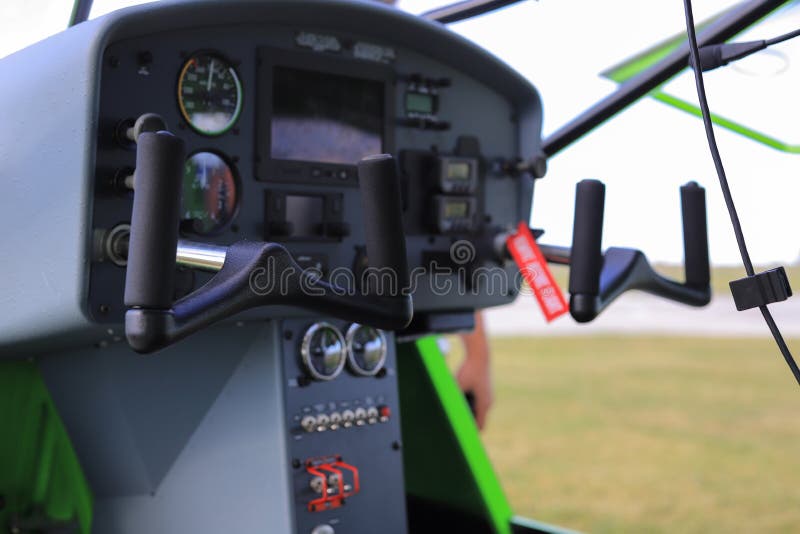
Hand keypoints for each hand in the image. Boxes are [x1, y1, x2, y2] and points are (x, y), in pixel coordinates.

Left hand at [457, 312, 492, 429]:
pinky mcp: (483, 390)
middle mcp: (488, 401)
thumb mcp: (458, 386)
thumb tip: (445, 409)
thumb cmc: (468, 370)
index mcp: (484, 404)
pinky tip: (459, 401)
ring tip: (455, 416)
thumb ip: (453, 399)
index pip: (479, 426)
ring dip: (468, 413)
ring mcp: (487, 395)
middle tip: (455, 430)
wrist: (479, 354)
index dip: (470, 433)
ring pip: (476, 410)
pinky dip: (469, 404)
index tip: (461, 439)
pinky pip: (476, 402)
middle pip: (478, 419)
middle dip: (467, 423)